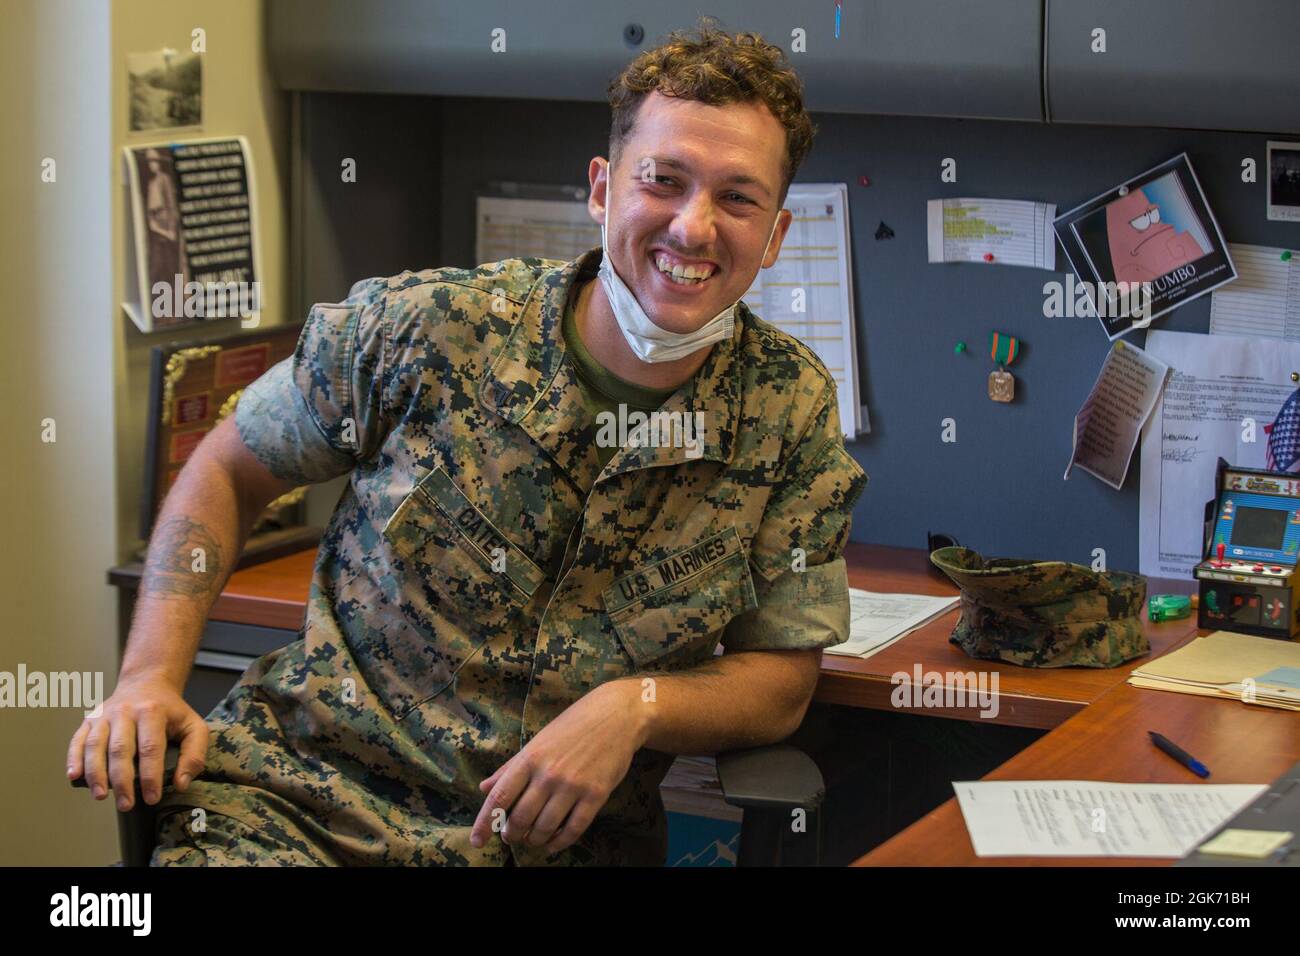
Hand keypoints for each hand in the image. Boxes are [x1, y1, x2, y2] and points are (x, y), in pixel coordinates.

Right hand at [66, 674, 208, 811]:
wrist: (147, 682)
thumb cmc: (171, 711)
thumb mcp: (193, 726)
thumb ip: (194, 754)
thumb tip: (181, 783)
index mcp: (153, 711)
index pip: (151, 747)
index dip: (151, 775)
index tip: (151, 798)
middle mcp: (126, 711)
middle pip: (120, 749)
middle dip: (122, 780)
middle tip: (126, 804)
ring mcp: (105, 715)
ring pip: (96, 745)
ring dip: (96, 773)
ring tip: (101, 795)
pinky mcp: (90, 719)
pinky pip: (78, 739)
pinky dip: (74, 758)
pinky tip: (74, 776)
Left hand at [470, 679, 645, 856]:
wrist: (617, 714)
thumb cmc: (573, 725)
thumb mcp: (538, 741)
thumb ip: (511, 767)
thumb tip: (484, 787)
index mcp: (530, 758)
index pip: (499, 797)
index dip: (484, 823)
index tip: (476, 841)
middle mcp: (549, 774)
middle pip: (520, 818)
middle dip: (512, 834)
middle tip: (511, 837)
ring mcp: (573, 785)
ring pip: (545, 827)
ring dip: (534, 840)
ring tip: (532, 840)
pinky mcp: (596, 795)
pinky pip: (574, 829)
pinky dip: (560, 842)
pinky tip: (553, 844)